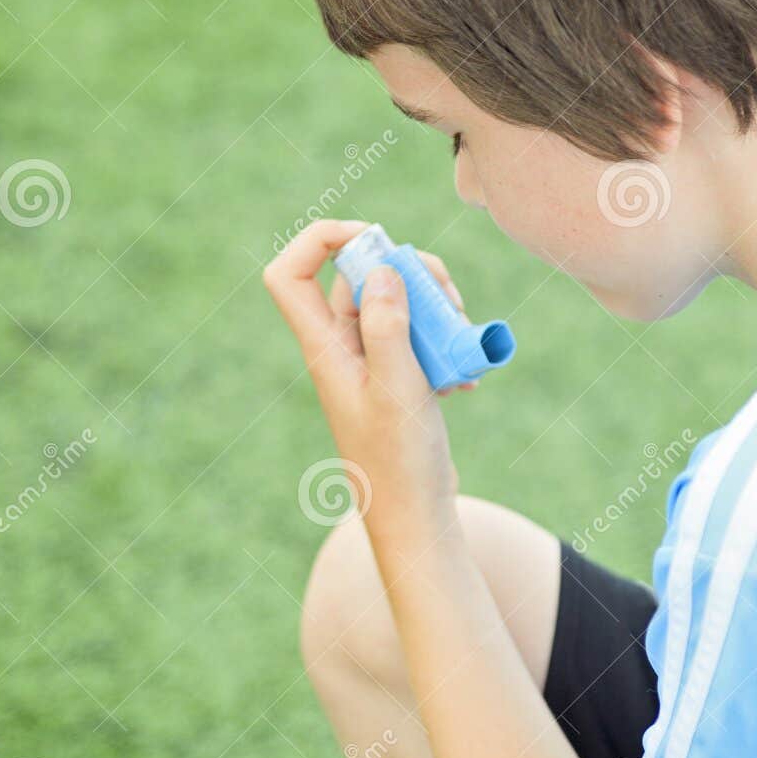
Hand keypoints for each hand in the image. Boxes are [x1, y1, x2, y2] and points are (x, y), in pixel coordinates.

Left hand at [264, 219, 471, 540]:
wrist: (416, 516)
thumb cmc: (399, 461)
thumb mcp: (398, 387)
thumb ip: (387, 325)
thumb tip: (379, 268)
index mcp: (324, 349)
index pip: (291, 274)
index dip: (321, 241)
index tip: (374, 241)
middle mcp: (340, 350)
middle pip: (359, 279)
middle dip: (408, 273)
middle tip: (447, 295)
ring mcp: (369, 363)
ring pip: (396, 305)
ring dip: (434, 309)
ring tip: (462, 338)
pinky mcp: (396, 378)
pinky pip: (417, 338)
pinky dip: (444, 343)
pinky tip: (465, 377)